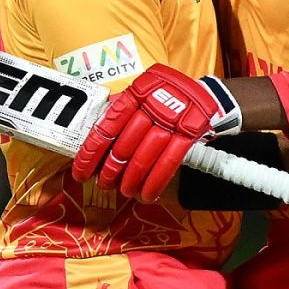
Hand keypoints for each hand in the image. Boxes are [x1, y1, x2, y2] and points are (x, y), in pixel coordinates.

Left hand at [71, 66, 241, 201]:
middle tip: (105, 184)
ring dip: (131, 181)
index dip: (91, 153)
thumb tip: (91, 132)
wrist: (207, 96)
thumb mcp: (142, 93)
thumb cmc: (167, 98)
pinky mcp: (189, 134)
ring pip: (144, 158)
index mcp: (135, 93)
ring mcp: (171, 120)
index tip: (81, 173)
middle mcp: (151, 105)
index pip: (105, 128)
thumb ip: (120, 108)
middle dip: (111, 171)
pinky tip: (146, 195)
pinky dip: (155, 183)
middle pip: (124, 147)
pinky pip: (168, 164)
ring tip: (125, 191)